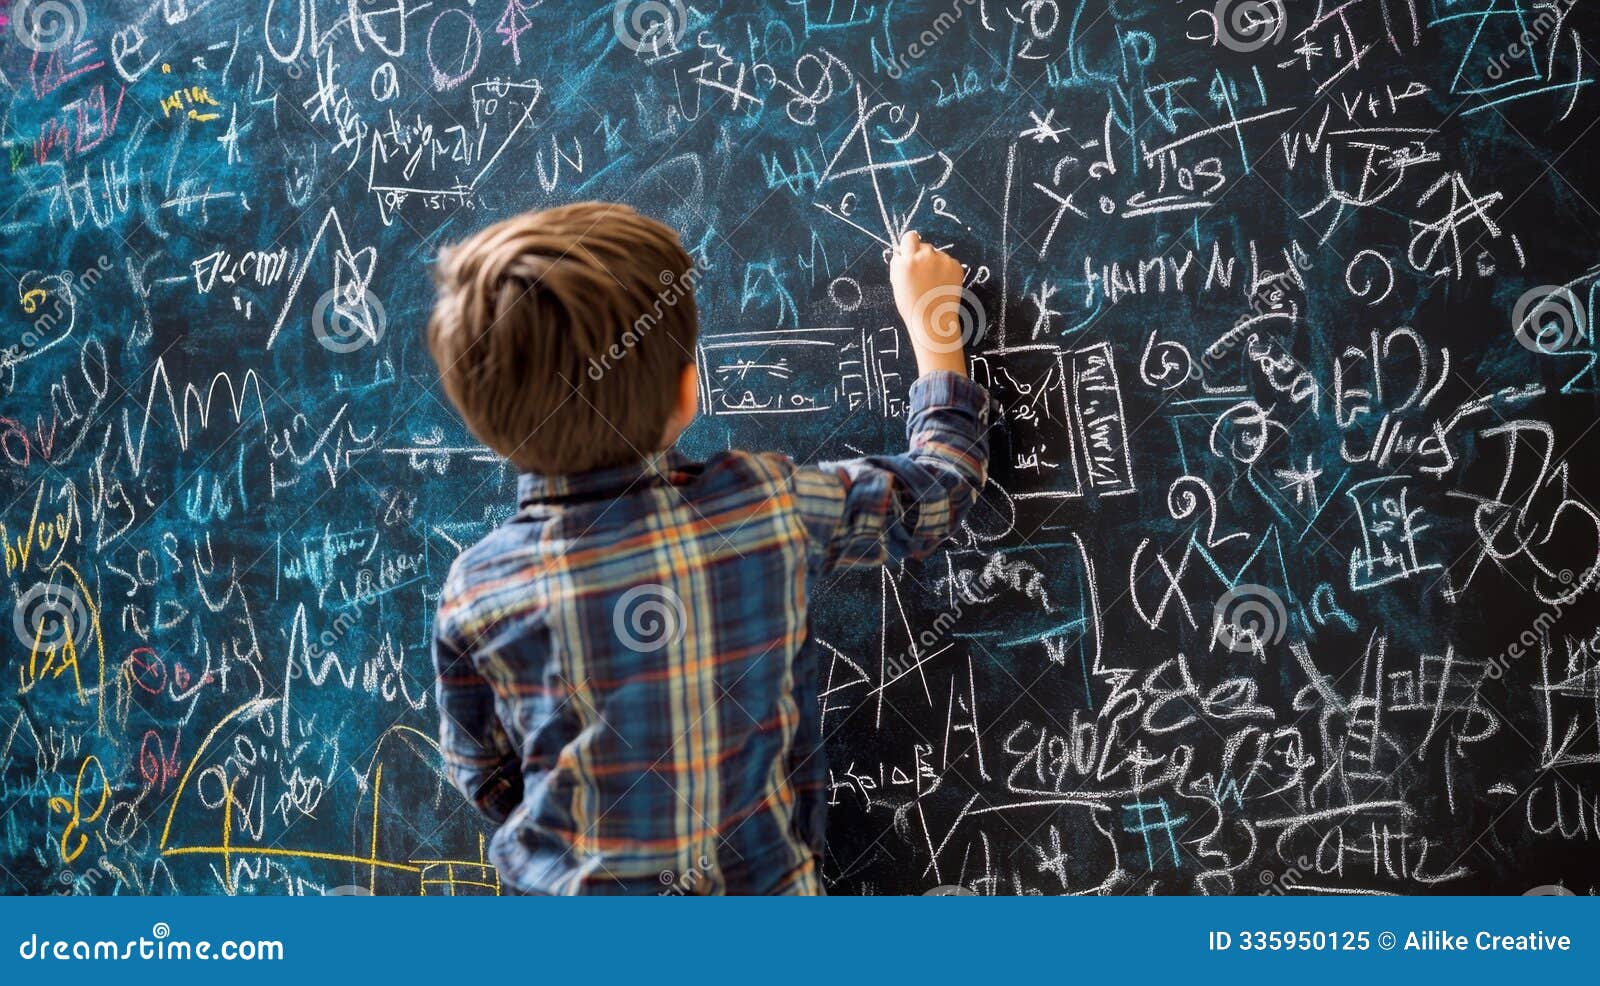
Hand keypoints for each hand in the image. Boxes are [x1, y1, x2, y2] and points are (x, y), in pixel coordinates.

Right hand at [889, 231, 969, 376]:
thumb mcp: (897, 282)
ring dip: (934, 263)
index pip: (909, 237)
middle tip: (922, 274)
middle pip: (923, 245)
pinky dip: (945, 270)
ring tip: (932, 283)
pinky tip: (942, 285)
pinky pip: (948, 262)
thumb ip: (899, 264)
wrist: (933, 320)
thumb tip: (902, 252)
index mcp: (906, 261)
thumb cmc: (912, 305)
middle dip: (921, 255)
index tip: (911, 252)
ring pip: (936, 254)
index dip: (910, 244)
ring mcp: (942, 260)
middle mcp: (924, 256)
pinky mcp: (955, 265)